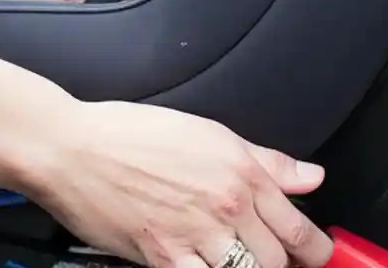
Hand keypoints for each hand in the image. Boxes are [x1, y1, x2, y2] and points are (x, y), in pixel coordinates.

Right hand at [19, 102, 334, 267]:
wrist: (71, 149)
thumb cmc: (130, 135)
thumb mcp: (208, 133)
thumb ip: (265, 160)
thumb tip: (309, 177)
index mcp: (240, 171)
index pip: (298, 227)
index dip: (315, 250)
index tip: (315, 254)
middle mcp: (225, 204)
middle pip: (278, 260)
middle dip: (284, 267)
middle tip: (277, 262)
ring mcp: (195, 235)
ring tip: (240, 263)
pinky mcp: (163, 257)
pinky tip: (206, 267)